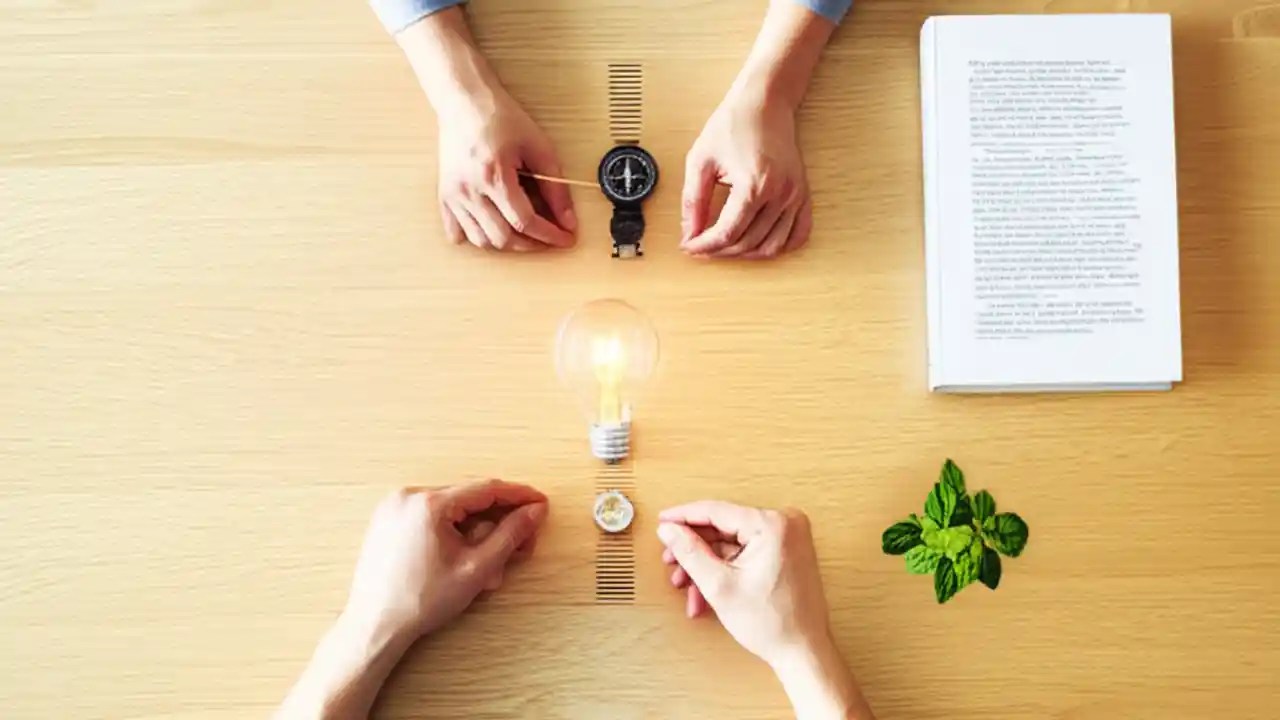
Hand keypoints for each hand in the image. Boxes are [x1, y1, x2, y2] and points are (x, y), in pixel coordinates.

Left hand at [345, 480, 548, 640]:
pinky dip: (452, 532)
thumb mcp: (476, 568)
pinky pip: (430, 517)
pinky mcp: (388, 520)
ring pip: (451, 510)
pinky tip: (463, 557)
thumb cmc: (418, 602)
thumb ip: (510, 535)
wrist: (376, 625)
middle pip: (469, 500)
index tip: (538, 503)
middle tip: (520, 543)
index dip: (518, 496)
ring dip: (475, 532)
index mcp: (429, 504)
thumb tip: (533, 512)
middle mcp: (408, 497)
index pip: (487, 489)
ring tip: (487, 564)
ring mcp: (394, 507)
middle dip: (497, 522)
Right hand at [437, 91, 576, 251]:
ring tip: (523, 235)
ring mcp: (455, 195)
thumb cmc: (500, 118)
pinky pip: (456, 230)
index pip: (526, 222)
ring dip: (505, 244)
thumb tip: (567, 220)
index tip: (565, 238)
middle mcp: (471, 191)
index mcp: (495, 177)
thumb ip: (555, 187)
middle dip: (531, 244)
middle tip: (548, 238)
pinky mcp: (445, 194)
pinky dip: (473, 237)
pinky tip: (489, 230)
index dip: (550, 236)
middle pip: (502, 238)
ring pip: (480, 240)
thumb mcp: (538, 147)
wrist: (464, 101)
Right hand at [658, 501, 875, 719]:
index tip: (663, 521)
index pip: (715, 511)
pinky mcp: (786, 551)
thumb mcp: (719, 585)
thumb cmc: (773, 624)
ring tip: (687, 586)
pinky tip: (706, 591)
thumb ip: (689, 552)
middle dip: (694, 550)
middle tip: (671, 562)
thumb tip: (669, 529)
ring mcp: (787, 538)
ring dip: (707, 565)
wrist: (802, 651)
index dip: (683, 517)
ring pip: (731, 543)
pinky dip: (725, 569)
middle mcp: (784, 523)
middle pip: (722, 528)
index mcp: (772, 525)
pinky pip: (745, 553)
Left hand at [681, 88, 811, 259]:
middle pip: (748, 243)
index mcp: (753, 184)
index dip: (704, 245)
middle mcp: (779, 193)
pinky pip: (798, 236)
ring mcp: (795, 196)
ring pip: (772, 246)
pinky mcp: (803, 195)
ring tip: (725, 247)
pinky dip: (778, 247)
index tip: (689, 246)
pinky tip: (758, 244)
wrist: (765, 102)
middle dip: (720, 251)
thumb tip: (689, 233)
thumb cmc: (734, 124)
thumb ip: (693, 200)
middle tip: (701, 245)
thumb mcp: (701, 160)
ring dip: (745, 254)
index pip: (727, 233)